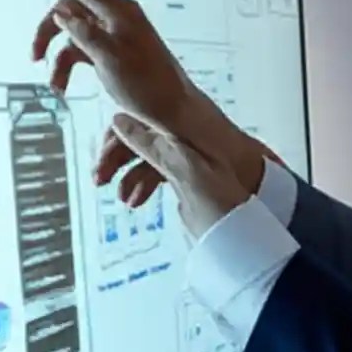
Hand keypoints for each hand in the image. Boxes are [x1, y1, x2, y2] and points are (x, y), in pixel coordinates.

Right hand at [16, 0, 274, 205]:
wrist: (173, 111)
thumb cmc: (148, 87)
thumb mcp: (112, 61)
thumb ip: (85, 35)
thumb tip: (61, 12)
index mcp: (118, 10)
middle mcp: (116, 15)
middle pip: (67, 8)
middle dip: (46, 31)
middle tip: (34, 58)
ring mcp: (113, 32)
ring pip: (70, 31)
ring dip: (57, 56)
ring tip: (56, 87)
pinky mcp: (112, 50)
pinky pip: (79, 48)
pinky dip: (67, 65)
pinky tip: (63, 87)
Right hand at [103, 122, 286, 208]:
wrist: (253, 233)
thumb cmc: (228, 201)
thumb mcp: (187, 172)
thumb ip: (154, 147)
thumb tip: (121, 121)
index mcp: (190, 129)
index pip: (144, 118)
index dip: (120, 133)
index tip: (102, 155)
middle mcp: (190, 138)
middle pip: (145, 136)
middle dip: (119, 156)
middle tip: (98, 179)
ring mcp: (192, 158)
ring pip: (151, 156)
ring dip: (130, 174)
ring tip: (121, 199)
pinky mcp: (193, 179)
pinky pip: (162, 172)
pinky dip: (145, 184)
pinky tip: (136, 200)